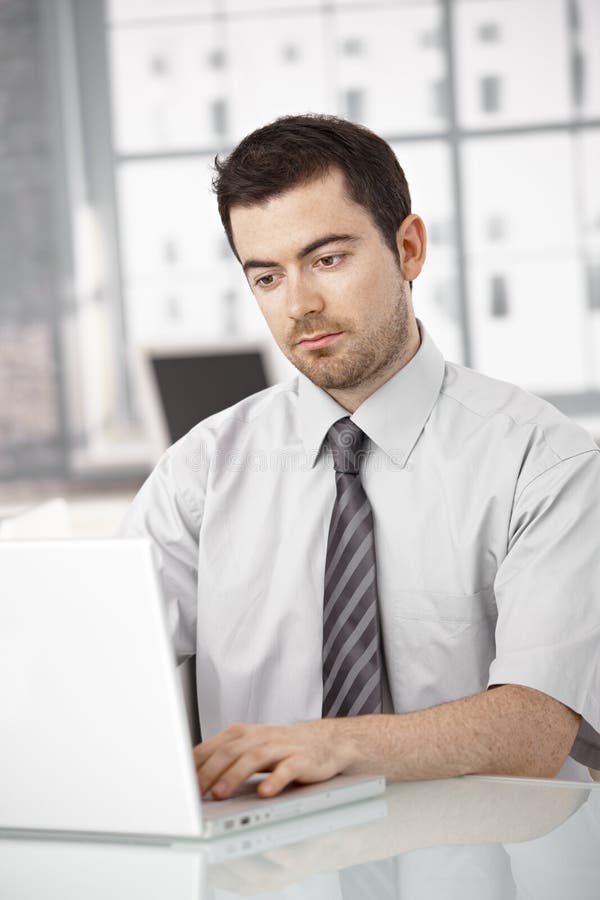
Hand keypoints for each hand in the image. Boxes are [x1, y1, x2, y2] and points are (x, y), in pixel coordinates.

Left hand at [193, 719, 358, 799]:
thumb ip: (223, 759)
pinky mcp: (300, 760)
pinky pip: (286, 769)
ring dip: (234, 775)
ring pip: (253, 758)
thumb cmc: (280, 747)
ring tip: (220, 793)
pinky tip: (264, 793)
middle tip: (194, 792)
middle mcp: (259, 737)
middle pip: (229, 751)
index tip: (178, 784)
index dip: (194, 765)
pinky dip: (274, 780)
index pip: (212, 747)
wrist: (324, 741)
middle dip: (209, 772)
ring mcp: (280, 747)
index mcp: (242, 734)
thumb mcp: (249, 748)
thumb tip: (190, 777)